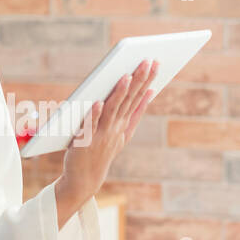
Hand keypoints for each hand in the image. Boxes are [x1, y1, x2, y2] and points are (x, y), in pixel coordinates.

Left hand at [58, 59, 158, 207]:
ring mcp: (101, 134)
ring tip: (126, 76)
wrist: (85, 179)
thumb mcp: (124, 132)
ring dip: (120, 93)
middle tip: (147, 61)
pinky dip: (94, 114)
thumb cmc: (102, 151)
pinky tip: (99, 101)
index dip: (147, 80)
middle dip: (138, 80)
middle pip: (128, 100)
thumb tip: (150, 92)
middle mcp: (115, 127)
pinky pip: (90, 126)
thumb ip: (136, 113)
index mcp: (124, 123)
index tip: (155, 62)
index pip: (138, 97)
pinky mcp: (84, 141)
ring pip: (112, 110)